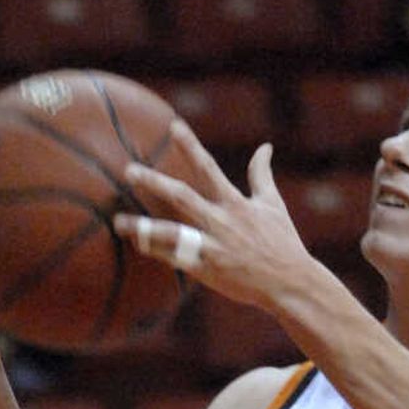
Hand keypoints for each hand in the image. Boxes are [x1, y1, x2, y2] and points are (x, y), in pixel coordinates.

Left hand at [112, 119, 313, 311]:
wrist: (290, 283)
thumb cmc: (283, 243)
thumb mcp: (273, 205)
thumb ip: (262, 175)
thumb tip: (265, 147)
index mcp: (235, 203)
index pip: (208, 167)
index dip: (190, 145)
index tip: (173, 125)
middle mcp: (221, 222)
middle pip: (182, 197)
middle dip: (155, 182)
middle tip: (129, 170)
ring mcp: (213, 248)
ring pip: (172, 234)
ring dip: (143, 228)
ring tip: (118, 222)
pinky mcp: (208, 272)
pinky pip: (177, 261)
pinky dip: (158, 252)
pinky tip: (139, 245)